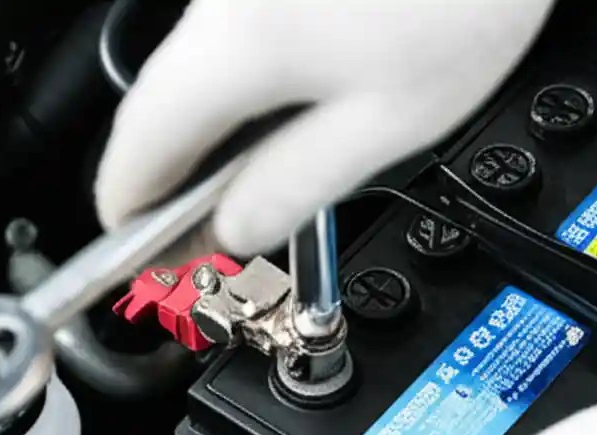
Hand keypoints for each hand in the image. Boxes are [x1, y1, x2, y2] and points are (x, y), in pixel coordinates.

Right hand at [95, 0, 555, 256]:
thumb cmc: (465, 0)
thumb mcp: (388, 124)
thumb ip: (297, 184)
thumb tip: (235, 230)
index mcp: (236, 47)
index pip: (136, 149)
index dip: (131, 213)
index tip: (142, 249)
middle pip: (157, 103)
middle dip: (169, 172)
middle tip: (203, 224)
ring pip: (193, 62)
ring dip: (209, 120)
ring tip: (256, 171)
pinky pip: (227, 28)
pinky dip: (239, 75)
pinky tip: (287, 98)